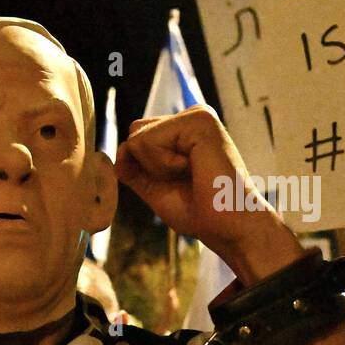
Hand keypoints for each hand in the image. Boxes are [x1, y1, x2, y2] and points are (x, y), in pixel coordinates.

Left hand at [115, 107, 302, 283]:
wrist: (230, 228)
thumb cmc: (202, 213)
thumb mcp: (157, 189)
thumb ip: (135, 170)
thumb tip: (114, 157)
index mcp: (186, 129)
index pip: (139, 136)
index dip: (145, 167)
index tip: (181, 183)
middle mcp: (193, 116)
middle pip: (135, 132)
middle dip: (148, 166)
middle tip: (186, 180)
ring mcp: (197, 116)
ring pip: (138, 137)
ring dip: (157, 168)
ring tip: (192, 175)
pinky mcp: (199, 121)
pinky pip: (148, 142)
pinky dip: (164, 166)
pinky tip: (195, 170)